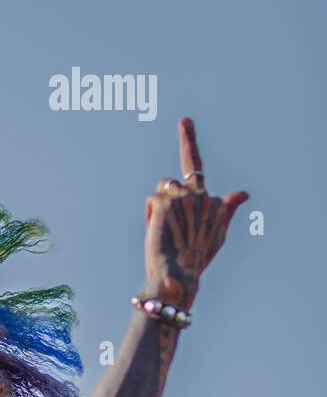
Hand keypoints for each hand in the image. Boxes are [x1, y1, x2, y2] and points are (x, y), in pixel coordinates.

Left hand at [142, 117, 247, 310]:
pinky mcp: (165, 202)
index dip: (188, 141)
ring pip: (163, 188)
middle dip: (175, 176)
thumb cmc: (196, 259)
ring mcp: (182, 197)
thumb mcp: (216, 235)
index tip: (184, 121)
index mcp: (211, 200)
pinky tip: (158, 232)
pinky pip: (152, 200)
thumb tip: (244, 193)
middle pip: (176, 179)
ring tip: (167, 231)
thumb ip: (226, 211)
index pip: (197, 167)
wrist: (179, 275)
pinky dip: (150, 216)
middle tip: (179, 169)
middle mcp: (199, 194)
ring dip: (161, 205)